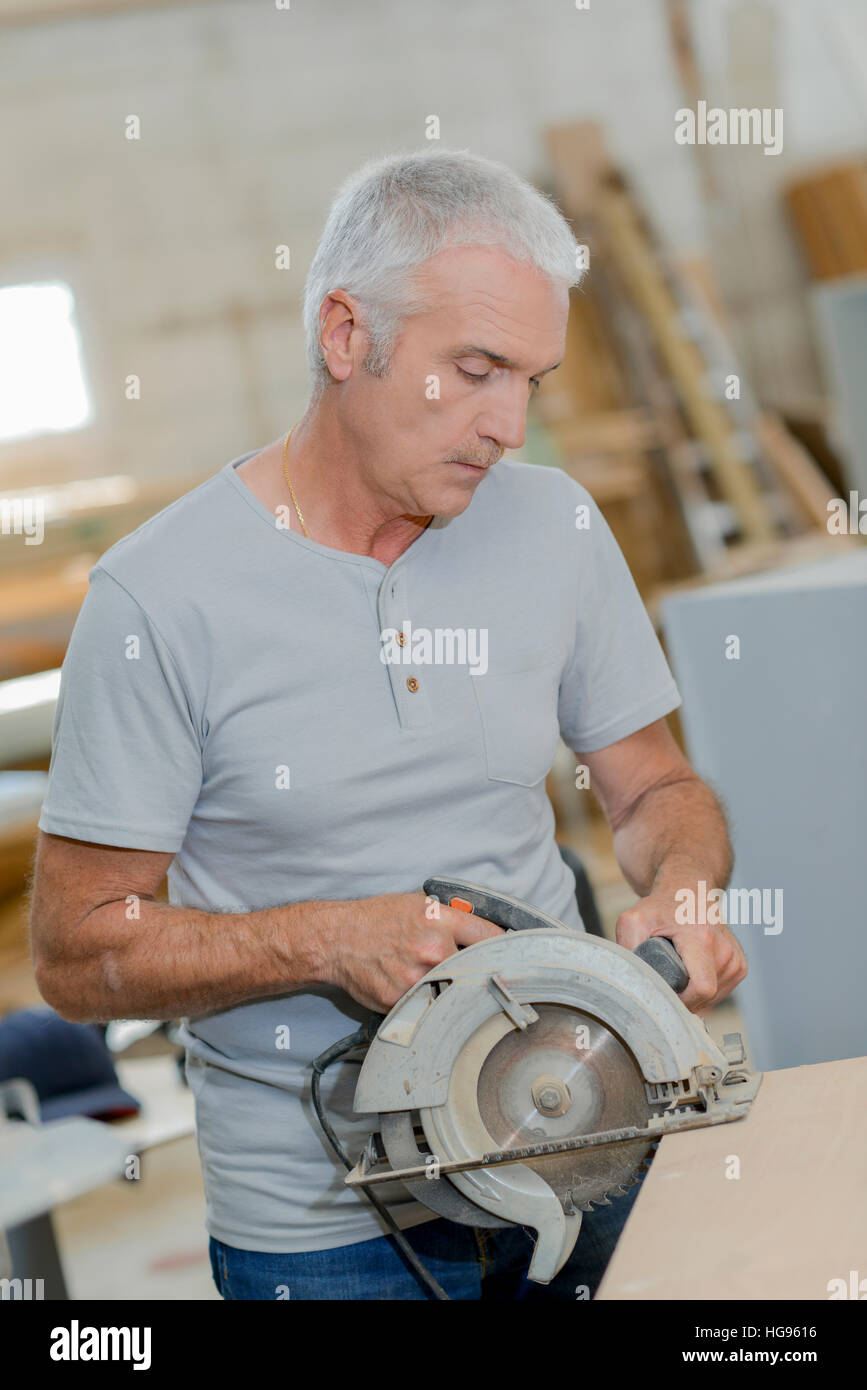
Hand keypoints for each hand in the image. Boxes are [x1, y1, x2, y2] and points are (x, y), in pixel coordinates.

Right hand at [322, 891, 503, 1013]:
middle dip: (481, 973)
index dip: (505, 948)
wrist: (337, 939)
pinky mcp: (404, 1001)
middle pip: (480, 969)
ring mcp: (419, 978)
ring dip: (456, 991)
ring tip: (444, 984)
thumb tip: (487, 935)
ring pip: (456, 992)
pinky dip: (430, 1003)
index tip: (511, 956)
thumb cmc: (378, 920)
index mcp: (441, 920)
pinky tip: (419, 993)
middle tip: (482, 977)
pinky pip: (430, 1006)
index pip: (492, 937)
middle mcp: (434, 949)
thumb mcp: (419, 905)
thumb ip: (452, 920)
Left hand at [615, 889, 746, 1014]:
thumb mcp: (634, 921)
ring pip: (713, 999)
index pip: (702, 988)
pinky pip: (720, 993)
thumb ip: (627, 949)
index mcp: (701, 938)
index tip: (664, 994)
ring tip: (679, 970)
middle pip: (705, 997)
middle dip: (683, 998)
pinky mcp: (739, 966)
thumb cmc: (662, 907)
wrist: (689, 891)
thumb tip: (628, 979)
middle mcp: (724, 949)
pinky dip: (703, 990)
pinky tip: (691, 972)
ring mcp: (735, 959)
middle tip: (665, 979)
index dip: (681, 1001)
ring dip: (693, 994)